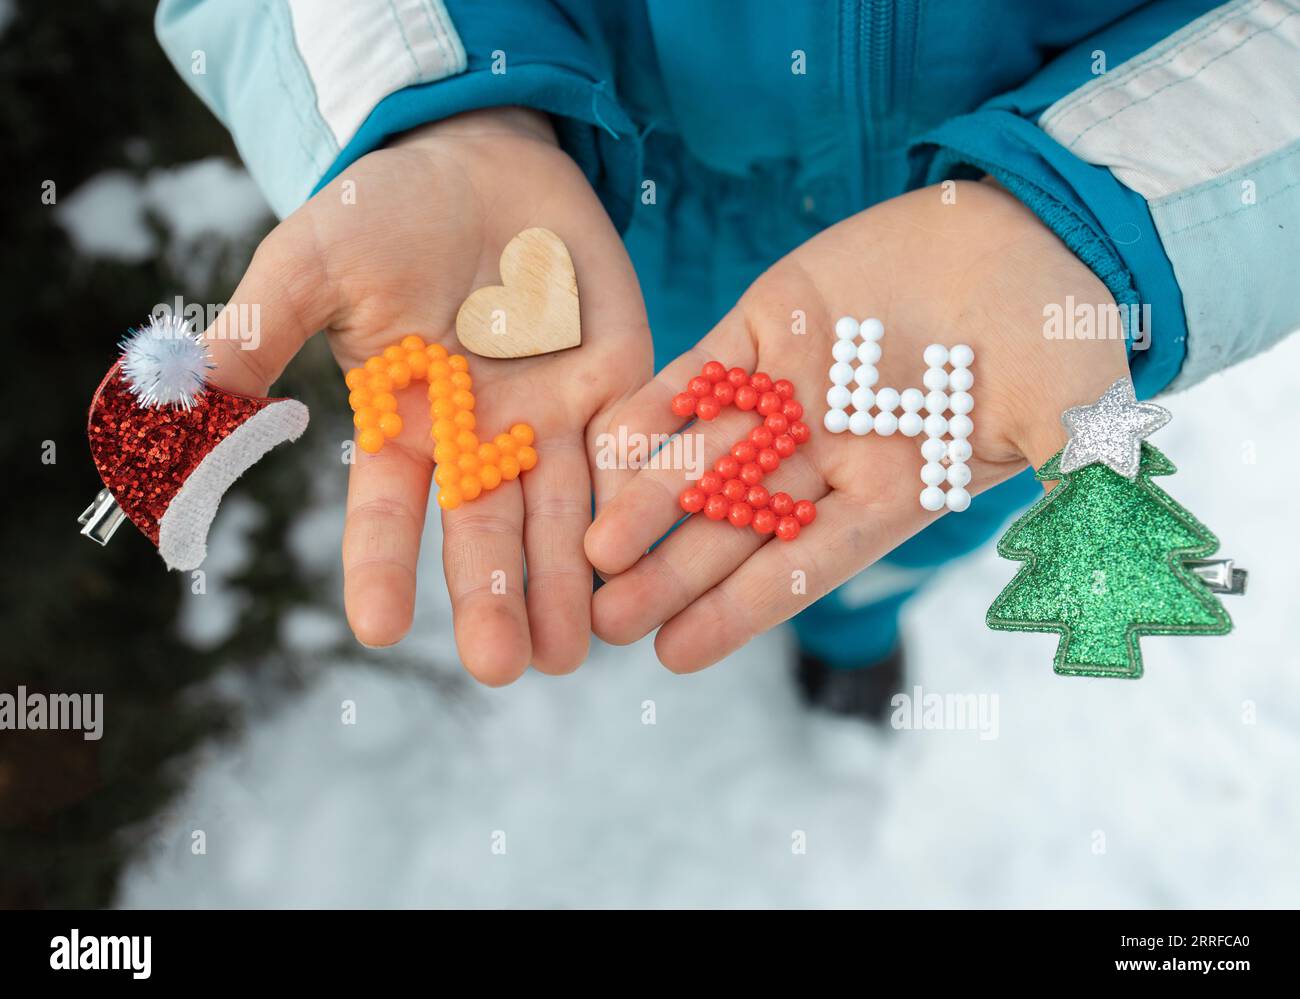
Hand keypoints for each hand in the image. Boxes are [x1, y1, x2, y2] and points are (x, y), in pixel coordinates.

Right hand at [203, 108, 651, 682]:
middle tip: (503, 668)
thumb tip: (187, 402)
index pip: (387, 511)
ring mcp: (552, 420)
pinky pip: (630, 446)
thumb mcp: (311, 261)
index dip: (381, 566)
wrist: (483, 159)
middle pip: (486, 531)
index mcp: (404, 427)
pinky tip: (636, 553)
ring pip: (562, 512)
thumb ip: (260, 328)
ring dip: (566, 580)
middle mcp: (480, 442)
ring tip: (570, 651)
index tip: (380, 629)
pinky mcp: (617, 386)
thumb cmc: (387, 210)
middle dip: (494, 597)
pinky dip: (633, 495)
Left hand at [584, 180, 1128, 671]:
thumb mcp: (1073, 413)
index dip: (740, 612)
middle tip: (607, 618)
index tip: (674, 656)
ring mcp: (792, 392)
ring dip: (648, 496)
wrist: (1033, 230)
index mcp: (891, 491)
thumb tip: (1094, 555)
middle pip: (736, 525)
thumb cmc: (1062, 330)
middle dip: (674, 569)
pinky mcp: (767, 327)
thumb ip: (1071, 483)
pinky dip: (656, 403)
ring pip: (705, 454)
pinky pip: (699, 371)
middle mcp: (829, 453)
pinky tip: (607, 442)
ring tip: (592, 544)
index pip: (804, 567)